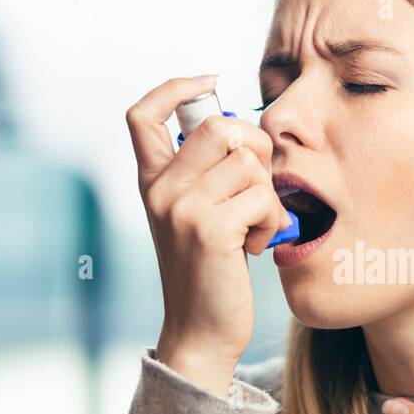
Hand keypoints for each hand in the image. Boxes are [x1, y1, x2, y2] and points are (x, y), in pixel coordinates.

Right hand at [125, 74, 289, 395]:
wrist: (201, 332)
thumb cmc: (212, 272)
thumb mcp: (199, 216)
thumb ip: (209, 175)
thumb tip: (247, 132)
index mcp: (152, 182)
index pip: (142, 114)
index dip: (176, 87)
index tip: (211, 82)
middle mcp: (160, 190)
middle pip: (219, 125)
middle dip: (256, 147)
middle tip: (259, 185)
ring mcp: (181, 208)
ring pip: (249, 162)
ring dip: (268, 195)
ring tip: (254, 226)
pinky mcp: (209, 229)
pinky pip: (262, 197)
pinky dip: (272, 221)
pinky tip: (257, 245)